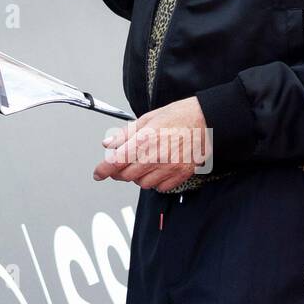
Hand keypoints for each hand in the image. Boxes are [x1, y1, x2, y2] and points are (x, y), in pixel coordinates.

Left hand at [92, 96, 209, 191]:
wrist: (206, 120)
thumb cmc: (178, 116)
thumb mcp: (147, 118)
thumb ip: (125, 134)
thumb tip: (108, 144)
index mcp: (144, 141)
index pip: (116, 162)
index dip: (103, 169)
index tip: (98, 173)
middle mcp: (155, 157)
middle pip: (126, 176)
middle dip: (119, 171)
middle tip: (121, 162)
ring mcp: (169, 168)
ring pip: (142, 184)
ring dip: (137, 177)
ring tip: (142, 163)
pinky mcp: (181, 174)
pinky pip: (160, 187)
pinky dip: (155, 181)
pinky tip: (157, 168)